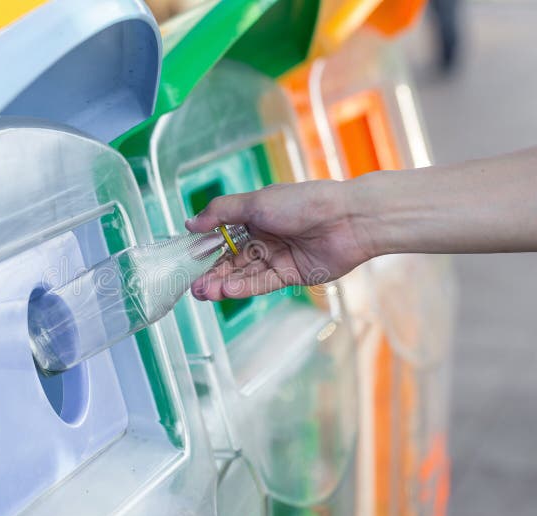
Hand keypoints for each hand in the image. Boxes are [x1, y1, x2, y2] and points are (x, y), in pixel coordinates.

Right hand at [185, 180, 374, 300]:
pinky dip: (243, 287)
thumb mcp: (255, 202)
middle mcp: (265, 236)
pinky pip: (262, 283)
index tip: (188, 261)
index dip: (206, 248)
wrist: (348, 220)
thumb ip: (220, 213)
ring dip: (223, 283)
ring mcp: (278, 256)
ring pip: (244, 273)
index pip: (223, 235)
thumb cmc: (305, 203)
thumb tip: (190, 223)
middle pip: (231, 259)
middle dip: (211, 273)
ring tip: (204, 292)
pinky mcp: (291, 274)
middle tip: (193, 286)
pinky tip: (227, 290)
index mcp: (255, 215)